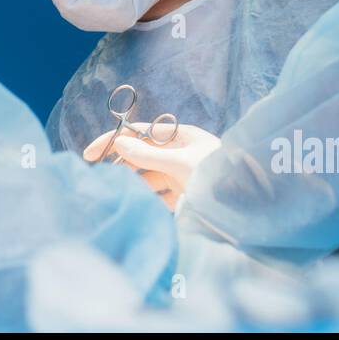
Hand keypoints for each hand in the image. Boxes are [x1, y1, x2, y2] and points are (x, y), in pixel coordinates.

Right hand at [83, 123, 221, 208]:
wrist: (249, 204)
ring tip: (116, 193)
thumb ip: (147, 154)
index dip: (113, 141)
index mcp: (180, 137)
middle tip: (100, 178)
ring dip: (133, 183)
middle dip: (121, 164)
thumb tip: (118, 142)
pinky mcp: (186, 197)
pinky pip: (159, 196)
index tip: (89, 154)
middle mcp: (179, 153)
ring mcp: (182, 175)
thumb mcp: (181, 163)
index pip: (139, 134)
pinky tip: (136, 205)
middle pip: (141, 155)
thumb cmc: (217, 175)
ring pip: (148, 177)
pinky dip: (147, 200)